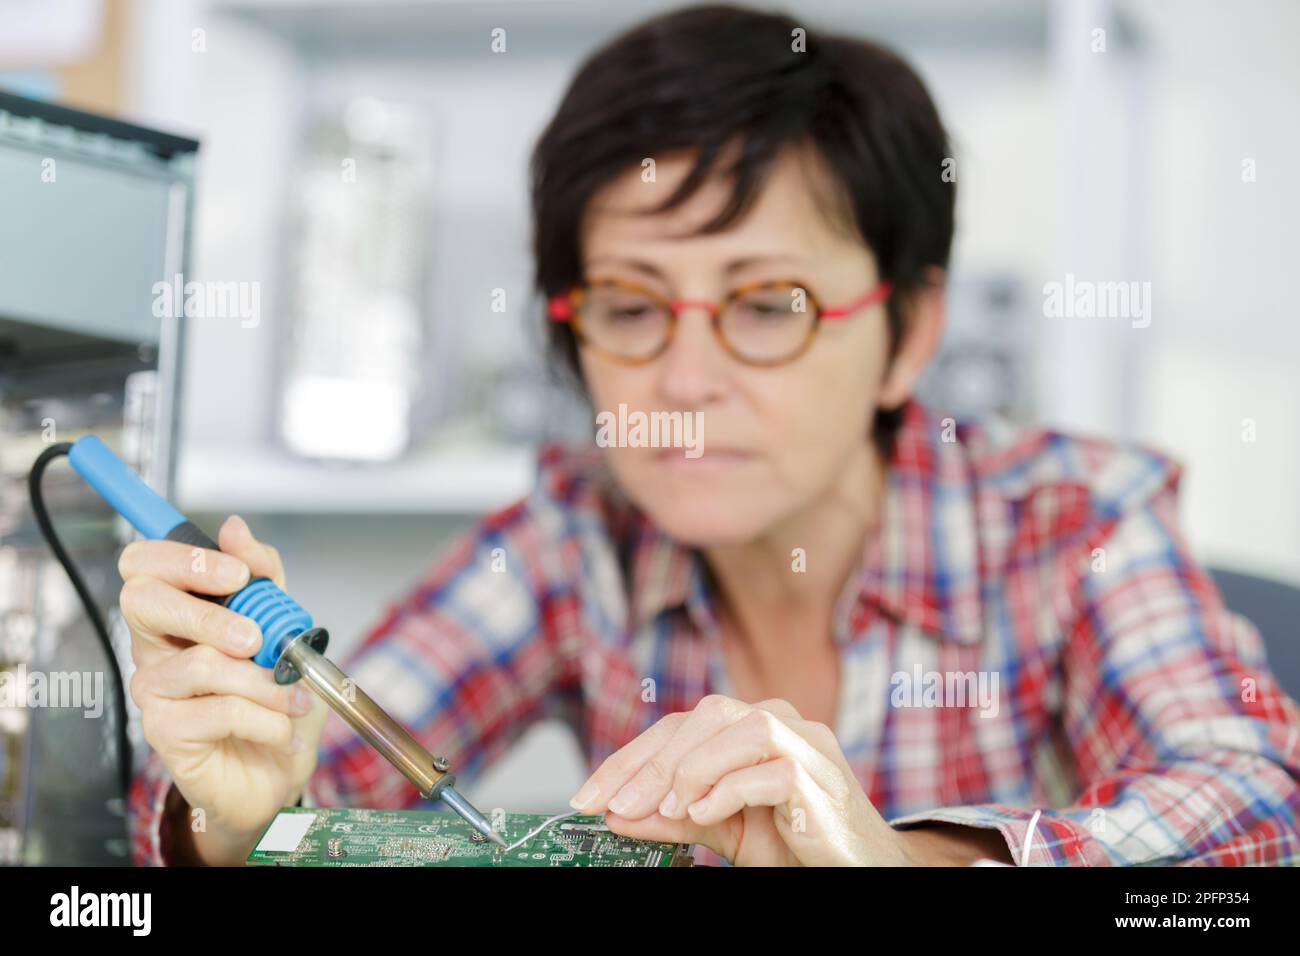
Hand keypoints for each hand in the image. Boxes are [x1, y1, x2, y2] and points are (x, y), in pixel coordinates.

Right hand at [120, 515, 327, 864]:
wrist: (280, 769)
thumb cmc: (274, 696)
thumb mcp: (283, 627)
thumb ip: (264, 577)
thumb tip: (234, 528)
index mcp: (176, 612)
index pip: (142, 565)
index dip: (181, 558)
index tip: (236, 574)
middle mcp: (154, 647)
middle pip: (143, 602)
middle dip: (207, 614)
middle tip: (256, 638)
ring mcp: (154, 691)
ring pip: (200, 664)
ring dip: (263, 681)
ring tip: (293, 697)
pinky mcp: (166, 734)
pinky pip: (220, 711)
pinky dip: (266, 718)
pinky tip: (281, 727)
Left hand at [568, 694, 1008, 865]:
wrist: (858, 869)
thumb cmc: (794, 842)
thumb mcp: (718, 827)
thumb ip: (671, 816)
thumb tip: (614, 814)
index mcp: (751, 725)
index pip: (679, 725)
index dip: (629, 758)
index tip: (588, 795)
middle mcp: (779, 721)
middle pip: (705, 716)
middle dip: (652, 764)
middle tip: (614, 807)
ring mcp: (806, 743)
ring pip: (739, 727)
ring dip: (691, 770)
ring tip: (666, 813)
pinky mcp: (821, 776)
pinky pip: (771, 769)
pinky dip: (728, 789)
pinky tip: (704, 815)